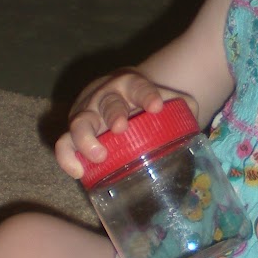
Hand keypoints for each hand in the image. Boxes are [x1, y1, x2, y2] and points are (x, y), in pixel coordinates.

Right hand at [54, 71, 196, 178]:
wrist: (121, 98)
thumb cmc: (147, 104)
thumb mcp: (166, 99)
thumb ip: (182, 106)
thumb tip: (194, 119)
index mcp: (130, 85)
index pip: (138, 86)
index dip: (146, 95)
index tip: (156, 107)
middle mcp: (105, 96)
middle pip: (107, 102)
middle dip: (113, 113)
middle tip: (121, 128)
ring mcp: (87, 114)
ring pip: (79, 122)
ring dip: (86, 138)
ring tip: (98, 156)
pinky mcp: (74, 134)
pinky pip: (64, 144)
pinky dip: (67, 157)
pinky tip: (77, 172)